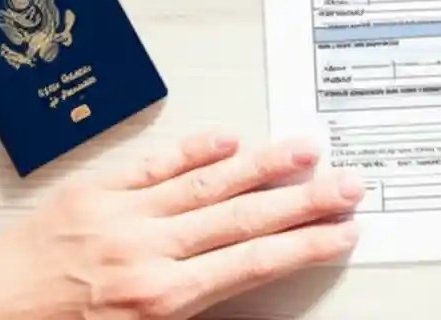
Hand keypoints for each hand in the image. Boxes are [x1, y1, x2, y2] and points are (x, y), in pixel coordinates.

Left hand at [0, 133, 363, 319]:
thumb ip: (189, 311)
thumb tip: (241, 292)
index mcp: (163, 301)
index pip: (255, 262)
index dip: (306, 244)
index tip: (340, 232)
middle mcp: (149, 253)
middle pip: (247, 219)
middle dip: (305, 201)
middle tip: (346, 184)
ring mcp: (123, 216)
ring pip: (209, 183)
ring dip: (264, 164)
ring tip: (305, 149)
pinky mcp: (94, 192)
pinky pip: (155, 165)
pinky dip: (195, 149)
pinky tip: (229, 139)